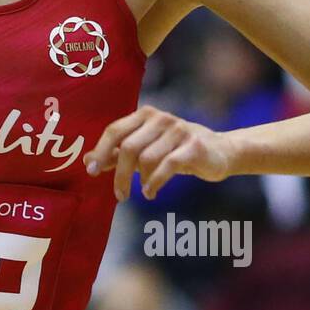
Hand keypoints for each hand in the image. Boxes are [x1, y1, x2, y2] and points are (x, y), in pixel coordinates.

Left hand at [83, 105, 234, 201]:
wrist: (221, 151)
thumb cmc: (177, 150)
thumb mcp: (146, 149)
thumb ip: (118, 153)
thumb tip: (87, 160)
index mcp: (145, 115)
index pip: (114, 130)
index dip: (100, 151)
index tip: (92, 172)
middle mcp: (160, 118)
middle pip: (128, 147)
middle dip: (120, 175)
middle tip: (120, 195)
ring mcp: (178, 130)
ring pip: (146, 159)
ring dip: (140, 180)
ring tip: (142, 192)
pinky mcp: (193, 145)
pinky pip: (167, 166)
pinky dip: (154, 183)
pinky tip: (150, 192)